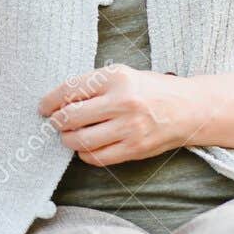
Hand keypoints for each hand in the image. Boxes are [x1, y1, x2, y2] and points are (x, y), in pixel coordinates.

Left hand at [37, 63, 190, 165]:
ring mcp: (129, 127)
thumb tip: (58, 101)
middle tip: (54, 123)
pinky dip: (84, 154)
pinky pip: (96, 157)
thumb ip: (94, 85)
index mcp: (116, 77)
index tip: (44, 108)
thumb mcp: (124, 75)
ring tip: (69, 135)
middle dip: (56, 122)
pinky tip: (86, 147)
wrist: (190, 108)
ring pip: (80, 140)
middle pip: (70, 117)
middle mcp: (122, 101)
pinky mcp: (134, 148)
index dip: (50, 101)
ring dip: (67, 140)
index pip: (70, 89)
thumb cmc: (152, 90)